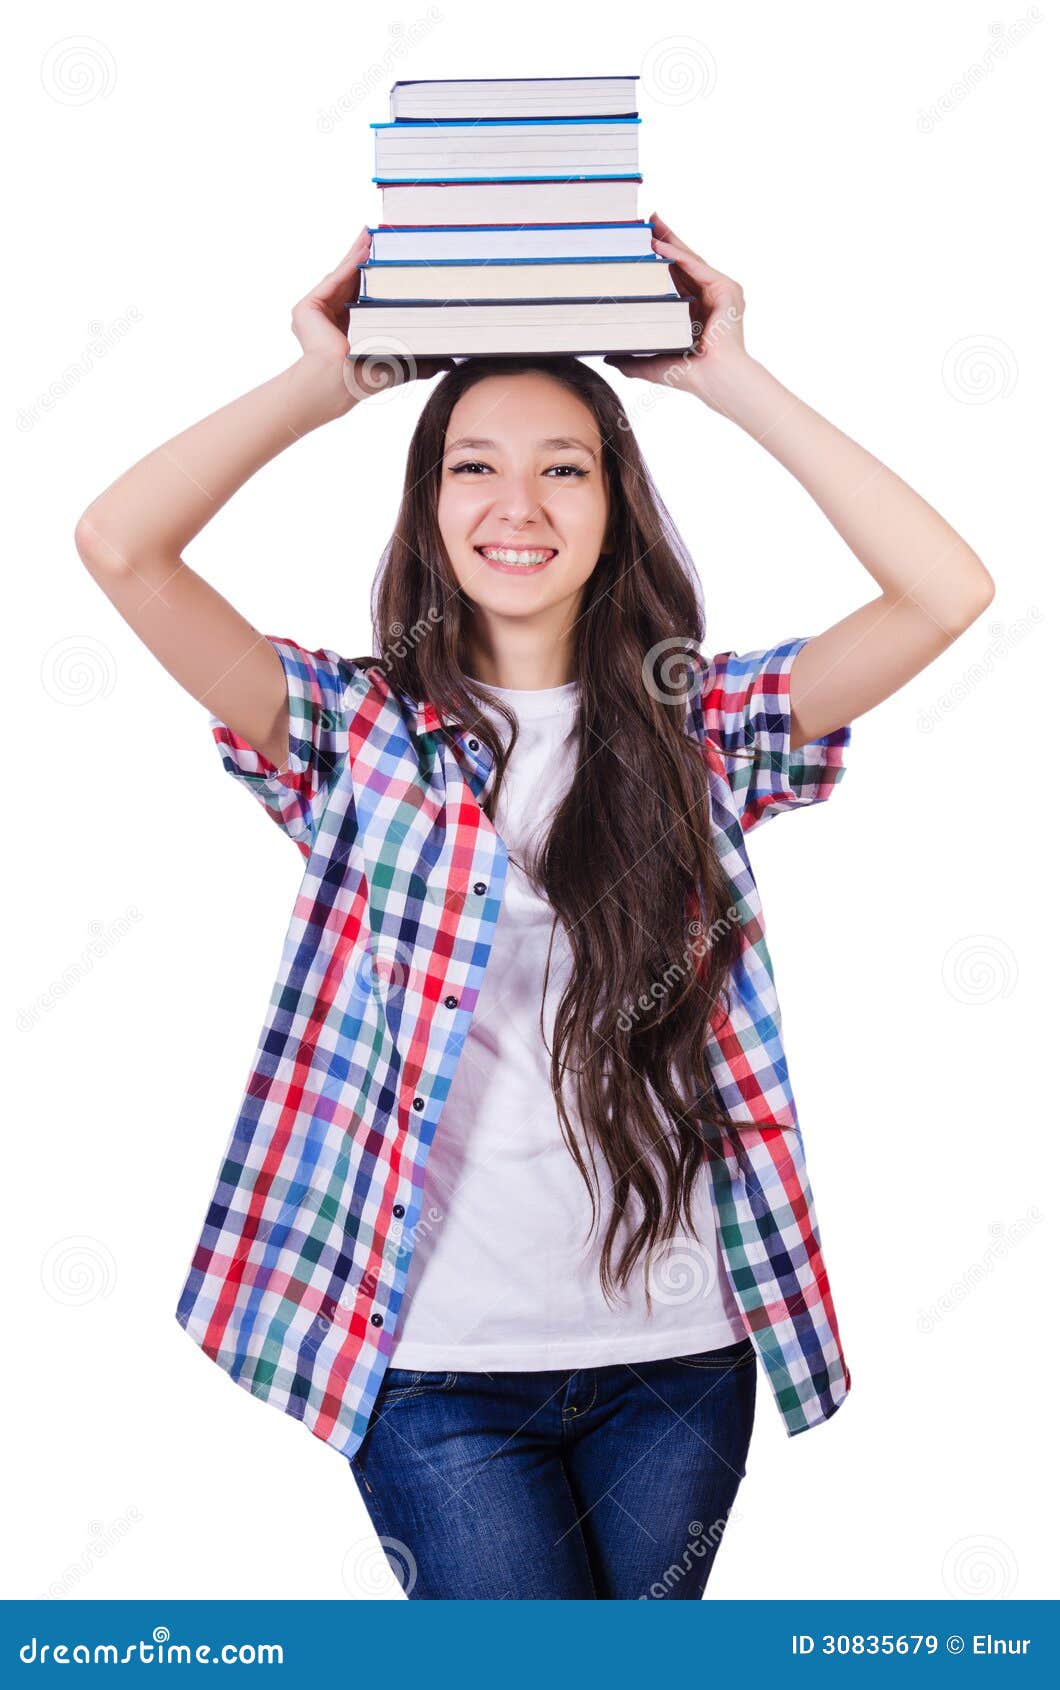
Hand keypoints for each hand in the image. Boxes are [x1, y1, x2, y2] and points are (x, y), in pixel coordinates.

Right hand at [290, 229, 455, 409]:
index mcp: (352, 329)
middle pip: (354, 282)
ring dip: (358, 254)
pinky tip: (362, 244)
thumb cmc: (366, 380)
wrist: (339, 385)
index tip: (396, 261)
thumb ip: (424, 362)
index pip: (368, 298)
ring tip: (373, 234)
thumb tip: (450, 362)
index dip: (381, 279)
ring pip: (344, 276)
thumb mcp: (402, 365)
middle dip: (368, 259)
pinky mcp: (308, 308)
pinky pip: (334, 278)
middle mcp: (334, 318)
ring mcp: (320, 312)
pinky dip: (349, 261)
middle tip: (383, 237)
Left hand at [603, 213, 750, 410]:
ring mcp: (720, 292)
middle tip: (646, 222)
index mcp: (697, 311)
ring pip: (690, 259)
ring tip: (650, 225)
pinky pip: (697, 266)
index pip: (676, 278)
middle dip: (665, 241)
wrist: (713, 380)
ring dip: (670, 240)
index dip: (660, 261)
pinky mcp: (726, 289)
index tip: (642, 246)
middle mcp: (710, 297)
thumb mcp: (651, 363)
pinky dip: (678, 255)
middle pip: (683, 262)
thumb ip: (630, 360)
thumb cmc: (689, 376)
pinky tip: (660, 246)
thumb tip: (607, 357)